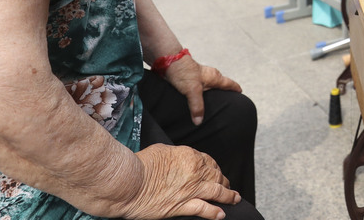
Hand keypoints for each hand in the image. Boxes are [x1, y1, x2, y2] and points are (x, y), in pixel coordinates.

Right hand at [119, 144, 239, 219]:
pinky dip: (214, 213)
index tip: (216, 172)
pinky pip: (204, 209)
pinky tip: (221, 215)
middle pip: (216, 176)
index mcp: (190, 156)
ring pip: (217, 192)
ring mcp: (190, 190)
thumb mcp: (161, 151)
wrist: (129, 182)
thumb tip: (177, 159)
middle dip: (224, 181)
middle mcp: (195, 172)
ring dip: (228, 196)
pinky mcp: (182, 206)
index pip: (209, 162)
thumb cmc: (139, 165)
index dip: (215, 168)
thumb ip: (175, 155)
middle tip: (229, 186)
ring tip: (235, 199)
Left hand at [162, 57, 241, 126]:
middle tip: (229, 101)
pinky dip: (201, 93)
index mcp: (214, 77)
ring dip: (212, 92)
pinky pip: (200, 87)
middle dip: (225, 92)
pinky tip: (196, 99)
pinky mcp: (191, 78)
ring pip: (210, 85)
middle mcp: (209, 76)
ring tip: (213, 102)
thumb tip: (199, 121)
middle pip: (221, 84)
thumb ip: (197, 106)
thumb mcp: (192, 90)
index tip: (241, 94)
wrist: (168, 60)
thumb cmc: (183, 71)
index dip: (236, 89)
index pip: (229, 84)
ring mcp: (200, 76)